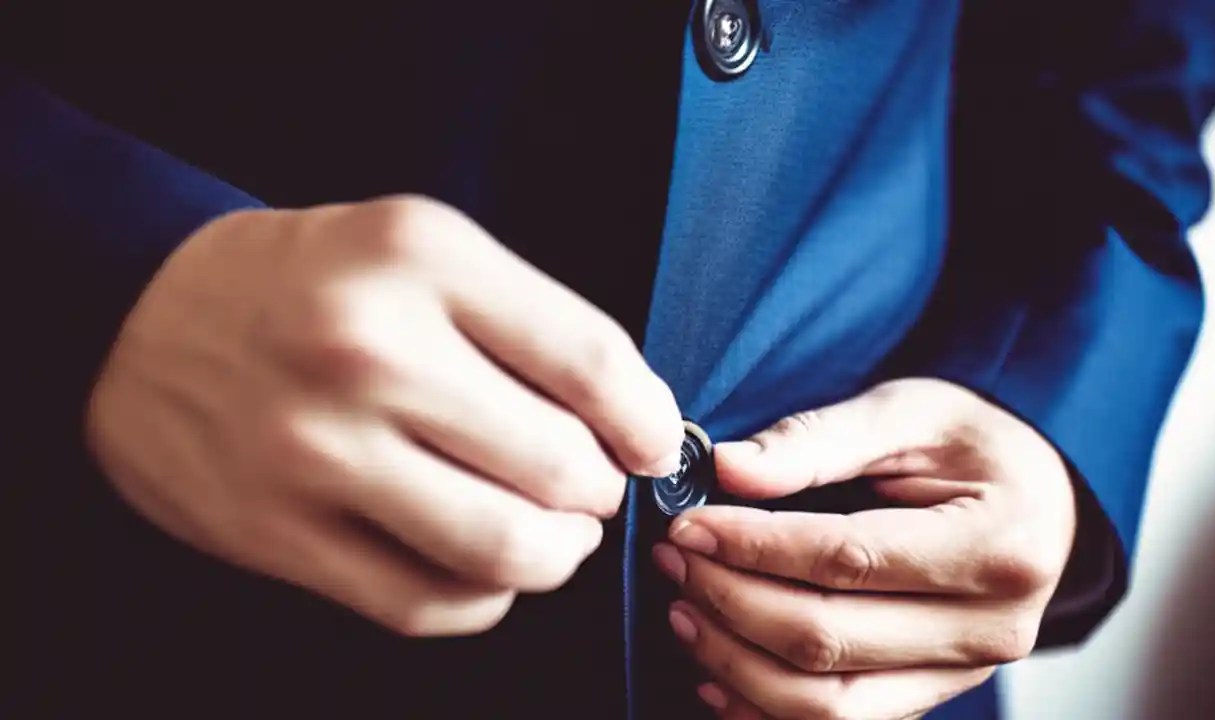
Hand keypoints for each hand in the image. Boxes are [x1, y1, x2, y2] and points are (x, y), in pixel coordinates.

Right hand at [88, 195, 684, 635]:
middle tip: (588, 484)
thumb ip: (529, 322)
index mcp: (421, 256)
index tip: (653, 442)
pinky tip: (480, 564)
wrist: (139, 314)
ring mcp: (316, 450)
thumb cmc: (311, 284)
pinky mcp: (276, 533)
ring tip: (550, 530)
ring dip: (556, 554)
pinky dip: (485, 597)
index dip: (648, 420)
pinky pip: (430, 604)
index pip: (591, 359)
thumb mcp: (420, 248)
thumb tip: (634, 422)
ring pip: (506, 549)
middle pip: (561, 466)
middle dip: (600, 491)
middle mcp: (370, 351)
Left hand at [652, 378, 1076, 719]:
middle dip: (732, 600)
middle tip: (675, 559)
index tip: (688, 525)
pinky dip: (766, 710)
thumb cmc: (973, 444)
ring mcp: (963, 675)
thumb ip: (816, 439)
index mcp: (997, 546)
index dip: (754, 548)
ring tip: (683, 611)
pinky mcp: (932, 696)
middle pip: (829, 640)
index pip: (848, 559)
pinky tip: (716, 673)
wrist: (1042, 498)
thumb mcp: (907, 411)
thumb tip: (726, 469)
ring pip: (827, 705)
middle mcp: (991, 628)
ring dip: (736, 664)